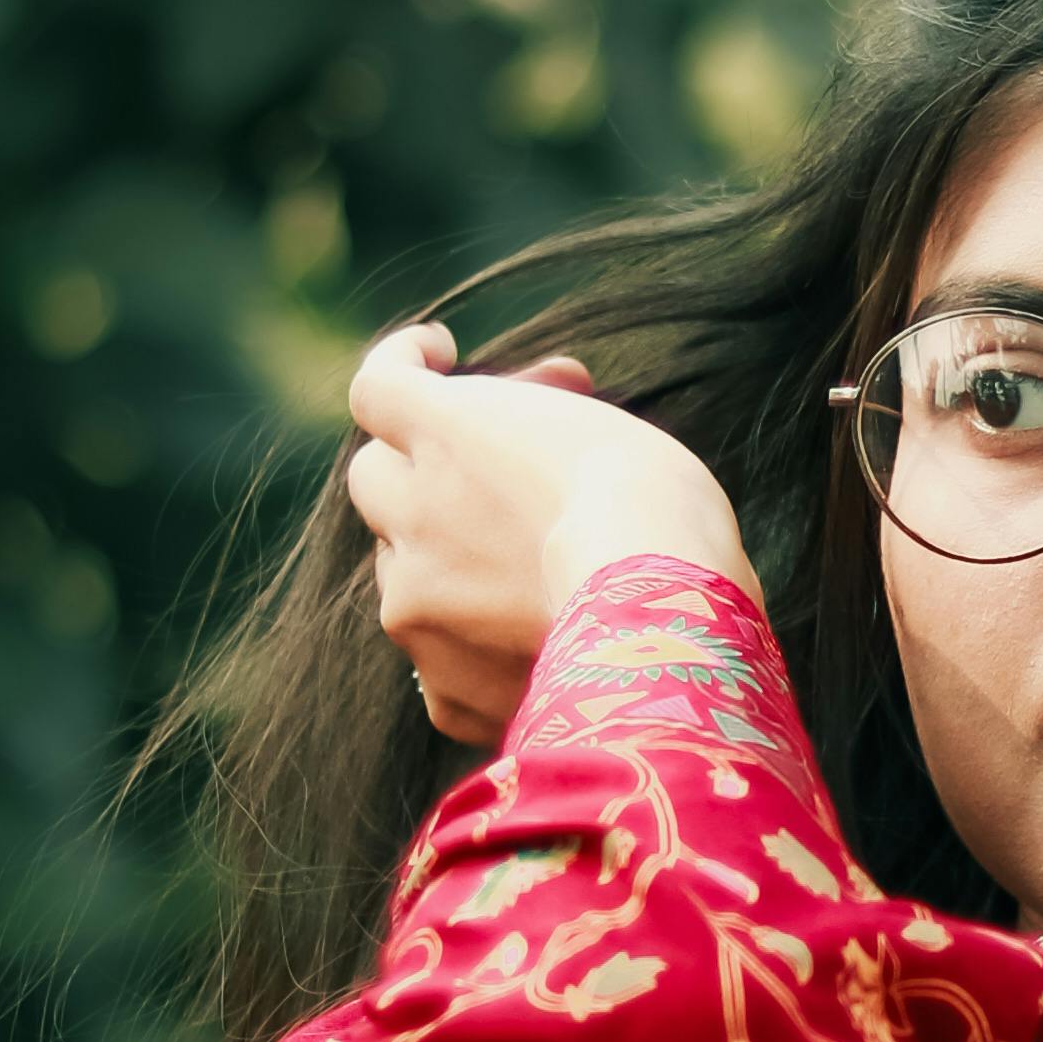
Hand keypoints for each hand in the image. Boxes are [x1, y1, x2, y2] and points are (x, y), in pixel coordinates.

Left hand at [343, 329, 753, 745]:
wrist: (668, 633)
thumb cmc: (661, 515)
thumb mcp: (606, 432)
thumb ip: (540, 424)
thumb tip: (541, 407)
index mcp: (447, 435)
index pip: (380, 385)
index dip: (405, 361)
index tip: (436, 355)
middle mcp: (412, 516)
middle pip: (375, 478)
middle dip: (421, 471)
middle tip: (488, 478)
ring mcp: (416, 607)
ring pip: (405, 572)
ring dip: (450, 562)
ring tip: (538, 580)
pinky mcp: (443, 686)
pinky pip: (443, 656)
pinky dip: (479, 646)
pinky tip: (541, 646)